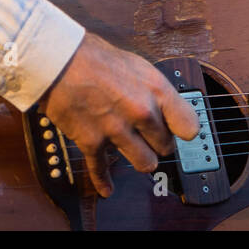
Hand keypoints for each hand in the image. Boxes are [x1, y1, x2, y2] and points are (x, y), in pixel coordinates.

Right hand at [36, 32, 198, 197]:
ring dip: (141, 160)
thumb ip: (155, 91)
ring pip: (145, 163)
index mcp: (157, 90)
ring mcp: (117, 129)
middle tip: (151, 139)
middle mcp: (142, 112)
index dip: (183, 131)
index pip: (189, 127)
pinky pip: (101, 171)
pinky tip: (108, 189)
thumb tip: (166, 108)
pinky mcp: (92, 142)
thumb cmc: (97, 58)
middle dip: (159, 143)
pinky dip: (104, 182)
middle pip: (166, 146)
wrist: (59, 60)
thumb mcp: (138, 66)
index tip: (178, 133)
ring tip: (136, 153)